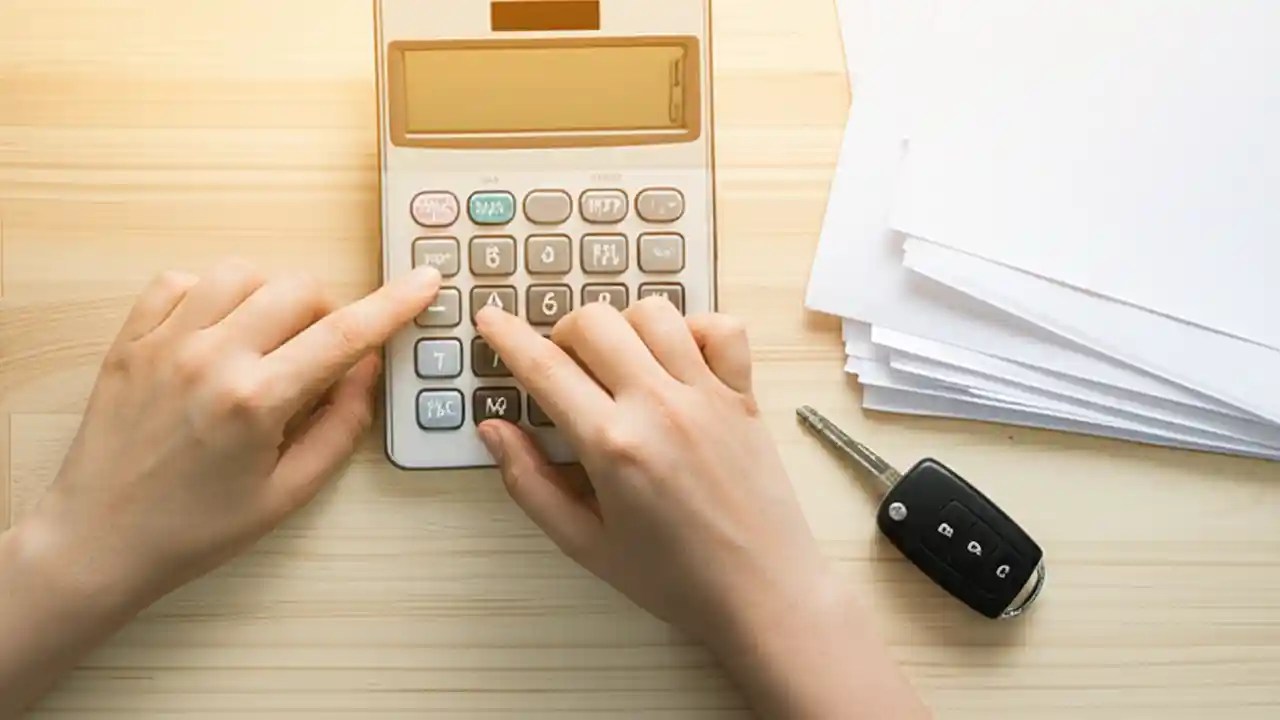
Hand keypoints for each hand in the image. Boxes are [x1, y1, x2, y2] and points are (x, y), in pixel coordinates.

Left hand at [29, 260, 440, 604]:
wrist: (98, 541)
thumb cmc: (196, 528)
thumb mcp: (288, 494)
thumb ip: (340, 427)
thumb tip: (367, 370)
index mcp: (256, 402)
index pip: (344, 334)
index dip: (393, 303)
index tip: (425, 281)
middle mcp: (210, 359)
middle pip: (297, 288)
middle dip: (328, 309)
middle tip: (324, 351)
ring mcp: (164, 343)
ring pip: (241, 273)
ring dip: (272, 294)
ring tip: (271, 337)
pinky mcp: (130, 341)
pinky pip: (180, 282)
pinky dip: (212, 293)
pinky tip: (220, 329)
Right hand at [476, 299, 827, 639]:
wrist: (762, 593)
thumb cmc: (675, 578)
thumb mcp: (585, 544)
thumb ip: (530, 484)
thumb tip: (493, 430)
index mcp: (612, 445)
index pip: (544, 367)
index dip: (507, 336)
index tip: (490, 319)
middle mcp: (659, 407)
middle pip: (594, 322)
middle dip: (563, 332)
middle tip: (562, 365)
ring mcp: (707, 395)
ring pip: (653, 313)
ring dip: (623, 326)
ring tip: (618, 360)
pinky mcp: (743, 396)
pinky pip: (722, 328)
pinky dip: (695, 328)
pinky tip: (677, 358)